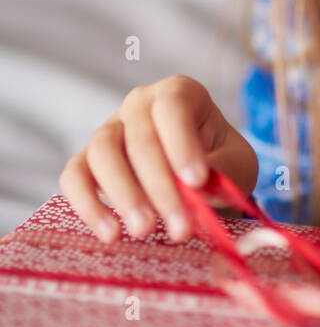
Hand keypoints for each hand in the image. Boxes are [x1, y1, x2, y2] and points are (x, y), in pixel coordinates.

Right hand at [59, 75, 258, 244]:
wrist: (197, 178)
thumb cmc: (219, 163)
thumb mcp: (237, 164)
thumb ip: (223, 171)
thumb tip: (198, 189)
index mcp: (179, 92)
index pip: (173, 106)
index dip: (182, 143)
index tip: (197, 181)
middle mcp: (138, 104)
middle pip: (139, 137)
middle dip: (160, 186)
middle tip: (179, 226)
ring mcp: (108, 130)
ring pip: (102, 153)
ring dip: (123, 195)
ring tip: (144, 231)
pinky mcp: (86, 161)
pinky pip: (74, 177)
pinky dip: (87, 205)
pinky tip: (111, 233)